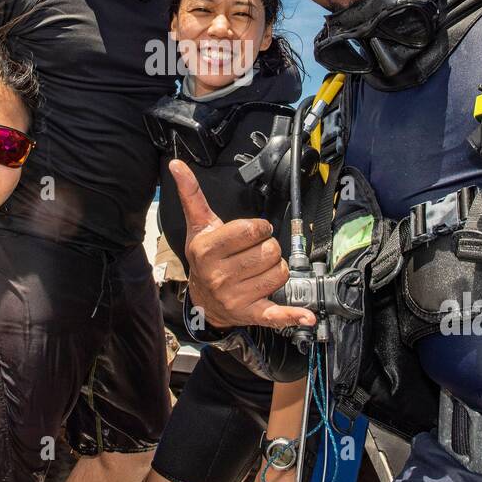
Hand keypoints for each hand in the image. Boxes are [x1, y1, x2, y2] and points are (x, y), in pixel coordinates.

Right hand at [170, 160, 314, 331]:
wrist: (203, 299)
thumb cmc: (205, 258)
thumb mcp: (199, 226)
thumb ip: (191, 195)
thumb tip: (177, 165)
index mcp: (207, 250)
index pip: (252, 229)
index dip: (259, 228)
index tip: (253, 232)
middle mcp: (219, 275)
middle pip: (270, 250)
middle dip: (268, 248)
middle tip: (252, 254)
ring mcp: (234, 296)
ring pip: (280, 272)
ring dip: (276, 268)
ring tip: (258, 270)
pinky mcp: (250, 313)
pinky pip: (276, 314)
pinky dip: (292, 316)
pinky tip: (305, 316)